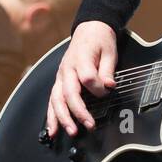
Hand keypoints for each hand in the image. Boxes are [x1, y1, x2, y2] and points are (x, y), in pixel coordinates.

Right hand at [47, 20, 117, 136]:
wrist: (88, 30)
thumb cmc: (99, 41)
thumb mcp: (109, 51)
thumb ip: (107, 70)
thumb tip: (109, 85)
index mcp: (80, 58)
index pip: (87, 78)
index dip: (98, 88)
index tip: (108, 90)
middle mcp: (67, 69)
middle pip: (68, 93)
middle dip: (77, 112)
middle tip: (88, 125)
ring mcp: (61, 76)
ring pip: (56, 99)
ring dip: (62, 118)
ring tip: (70, 131)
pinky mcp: (59, 82)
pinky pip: (52, 100)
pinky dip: (51, 116)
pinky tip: (53, 130)